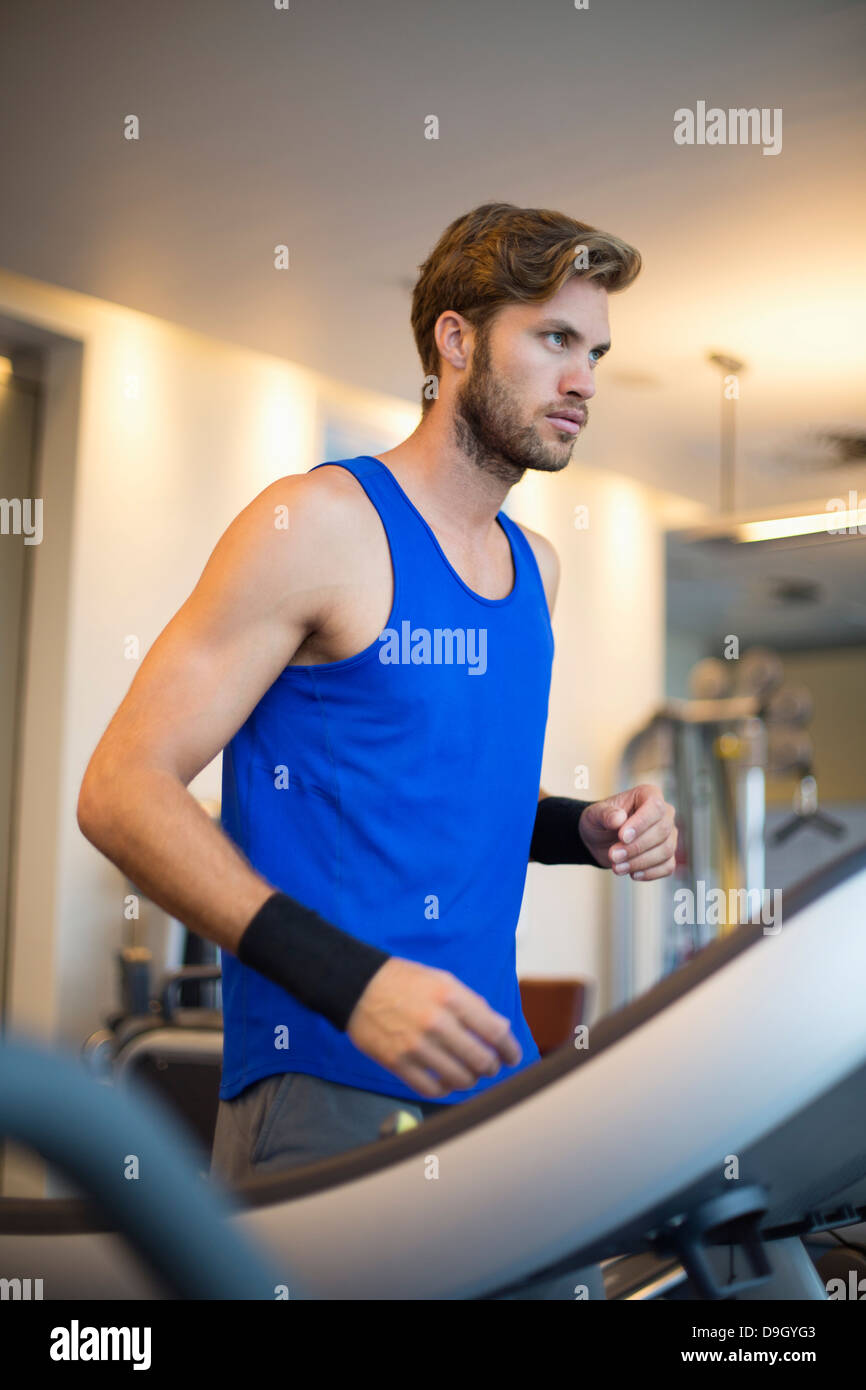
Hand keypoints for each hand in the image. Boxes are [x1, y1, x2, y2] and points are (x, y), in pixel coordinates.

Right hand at [346, 956, 522, 1098]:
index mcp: (451, 997)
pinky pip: (431, 1089)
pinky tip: (446, 1082)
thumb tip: (500, 1028)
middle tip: (491, 1066)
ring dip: (470, 1080)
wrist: (357, 985)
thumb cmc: (403, 981)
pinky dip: (445, 1089)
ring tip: (469, 1074)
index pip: (495, 1031)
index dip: (510, 1048)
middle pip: (481, 1059)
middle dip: (492, 1067)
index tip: (513, 1056)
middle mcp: (436, 1022)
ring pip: (459, 1078)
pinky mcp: (397, 1063)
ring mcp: (416, 1045)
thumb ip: (473, 1004)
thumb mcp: (443, 980)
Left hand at [578, 784, 677, 879]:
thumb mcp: (595, 814)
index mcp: (649, 795)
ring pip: (665, 850)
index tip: (622, 837)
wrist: (598, 840)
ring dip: (640, 862)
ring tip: (616, 867)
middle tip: (613, 855)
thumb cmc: (599, 821)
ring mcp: (669, 836)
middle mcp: (664, 814)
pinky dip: (650, 873)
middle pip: (662, 831)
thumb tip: (619, 819)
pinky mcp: (667, 855)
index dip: (641, 823)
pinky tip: (632, 874)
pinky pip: (667, 866)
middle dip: (636, 847)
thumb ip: (606, 814)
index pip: (655, 807)